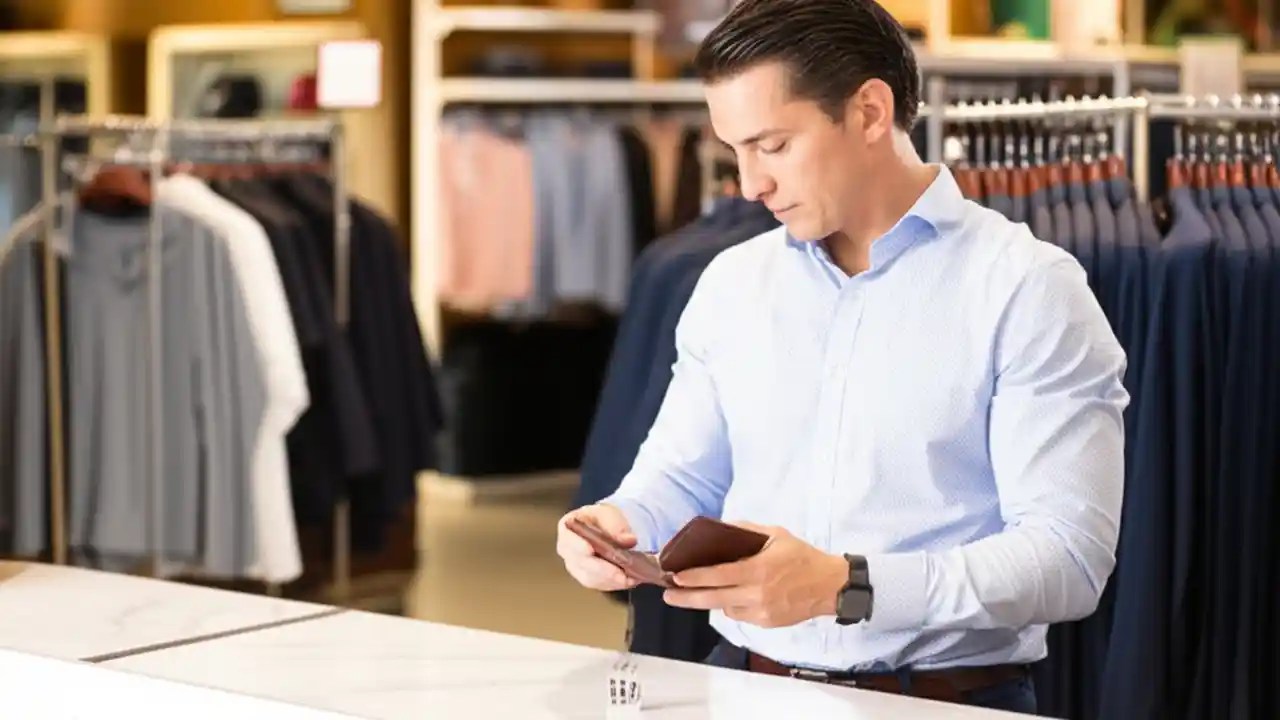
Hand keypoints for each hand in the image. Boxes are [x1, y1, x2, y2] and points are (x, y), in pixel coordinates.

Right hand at [556, 504, 639, 591]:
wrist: (610, 528)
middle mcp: (568, 550)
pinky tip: (629, 580)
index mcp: (567, 527)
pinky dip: (615, 583)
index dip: (577, 545)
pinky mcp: (588, 578)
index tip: (590, 549)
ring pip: (590, 578)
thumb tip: (629, 540)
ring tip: (630, 578)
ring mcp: (576, 566)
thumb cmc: (605, 519)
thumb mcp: (611, 514)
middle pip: (580, 563)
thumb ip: (617, 526)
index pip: (568, 539)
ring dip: (611, 580)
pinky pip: (600, 584)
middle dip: (602, 569)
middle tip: (621, 573)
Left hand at [663, 523, 847, 628]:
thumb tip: (719, 528)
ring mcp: (761, 611)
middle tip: (668, 595)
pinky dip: (733, 605)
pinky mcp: (766, 622)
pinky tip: (734, 595)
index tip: (676, 576)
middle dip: (687, 597)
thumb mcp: (775, 534)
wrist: (829, 586)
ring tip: (700, 590)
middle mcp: (757, 593)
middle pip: (713, 598)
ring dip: (713, 599)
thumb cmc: (801, 556)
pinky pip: (740, 615)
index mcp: (758, 569)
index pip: (718, 575)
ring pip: (725, 608)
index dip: (694, 577)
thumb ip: (746, 531)